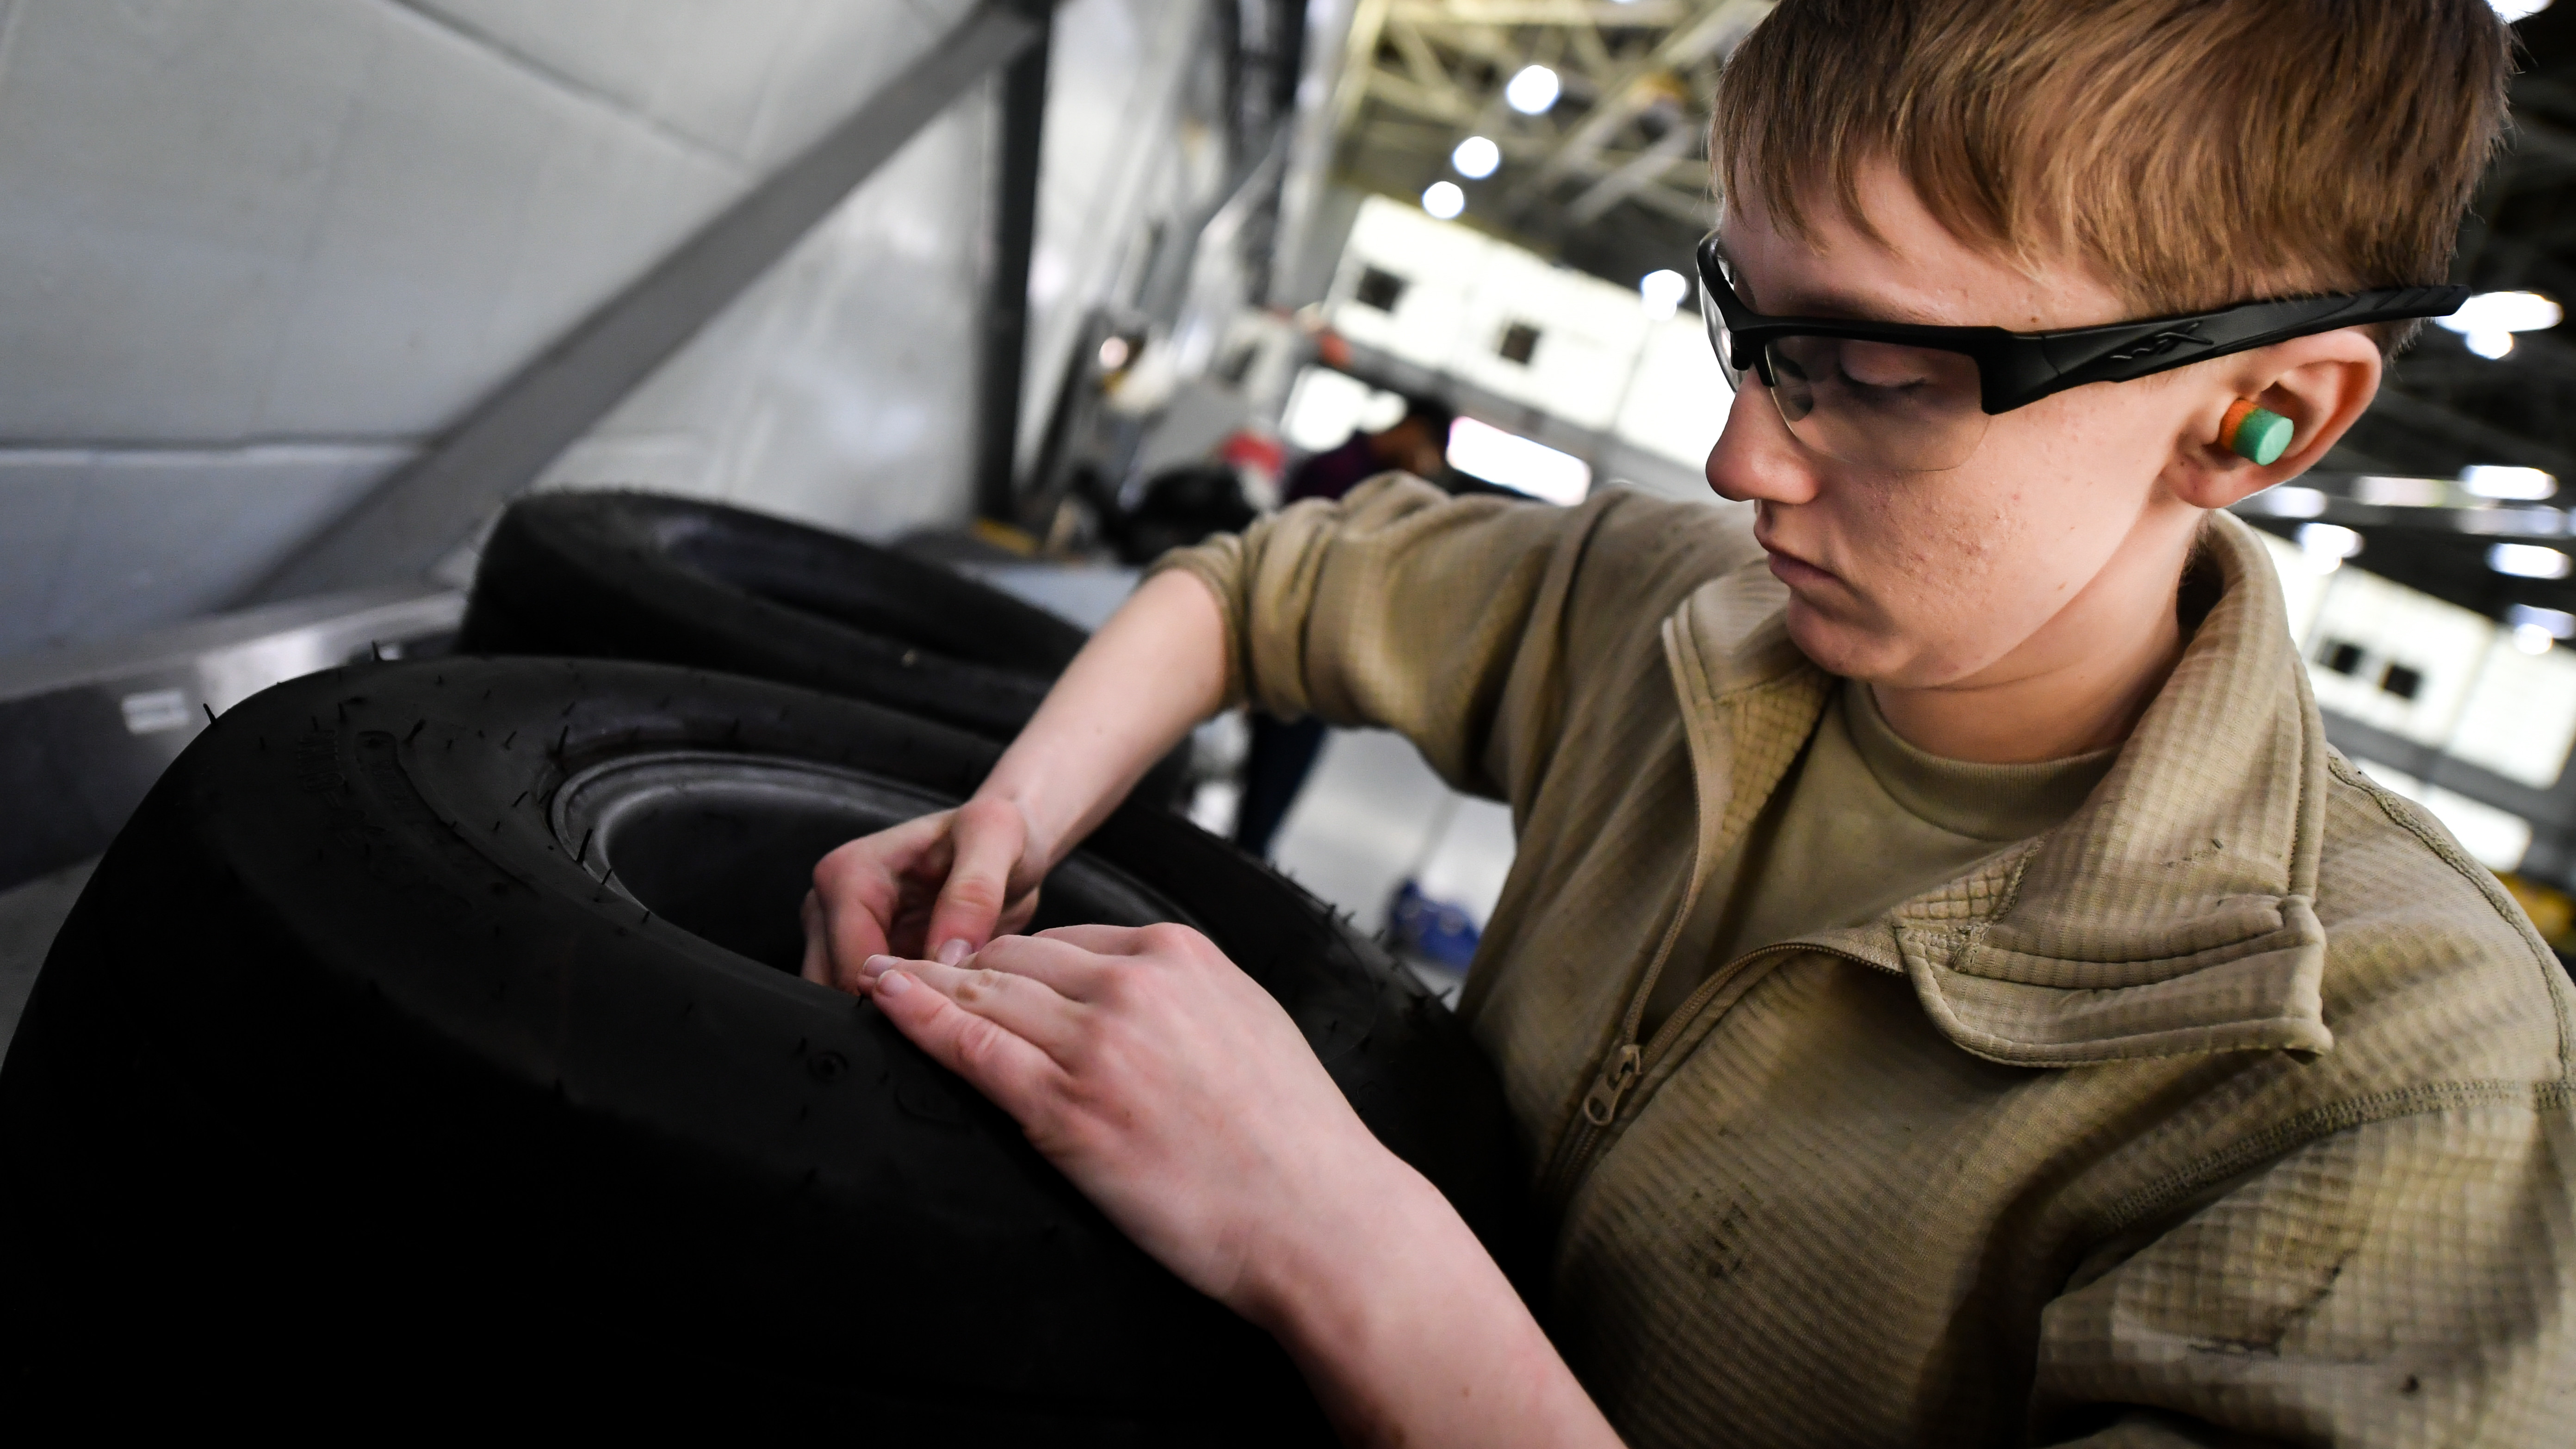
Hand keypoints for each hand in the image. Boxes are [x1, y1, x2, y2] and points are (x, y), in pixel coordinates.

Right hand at [802, 796, 1045, 991]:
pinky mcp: (862, 959)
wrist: (1006, 841)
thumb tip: (946, 956)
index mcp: (847, 876)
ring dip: (898, 1016)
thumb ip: (973, 892)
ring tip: (951, 1006)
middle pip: (839, 991)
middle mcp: (828, 908)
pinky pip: (872, 1004)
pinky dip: (903, 1013)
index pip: (852, 967)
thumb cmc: (999, 833)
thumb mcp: (997, 836)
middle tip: (953, 1011)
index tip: (953, 1002)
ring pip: (849, 1004)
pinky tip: (943, 1004)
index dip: (903, 996)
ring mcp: (839, 938)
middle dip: (895, 1010)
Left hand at [852, 925, 1622, 1447]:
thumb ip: (1187, 993)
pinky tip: (884, 1001)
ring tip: (878, 977)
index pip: (1069, 939)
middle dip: (960, 964)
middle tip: (908, 967)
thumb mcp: (1248, 1023)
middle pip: (1017, 958)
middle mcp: (1134, 986)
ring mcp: (1097, 1045)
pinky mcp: (1067, 1110)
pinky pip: (973, 1048)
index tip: (982, 967)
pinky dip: (918, 1018)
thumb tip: (1141, 987)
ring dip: (922, 981)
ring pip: (985, 993)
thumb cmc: (1295, 1140)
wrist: (1321, 1217)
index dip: (1016, 956)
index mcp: (1181, 956)